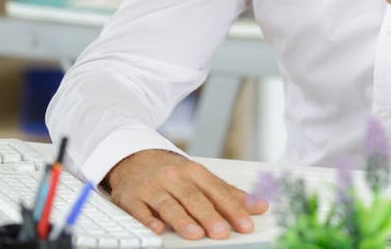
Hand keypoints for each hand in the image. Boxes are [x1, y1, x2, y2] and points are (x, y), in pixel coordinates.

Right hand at [104, 149, 268, 239]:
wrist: (133, 156)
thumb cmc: (172, 171)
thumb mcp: (200, 176)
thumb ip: (228, 193)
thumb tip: (259, 206)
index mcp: (194, 172)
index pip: (217, 191)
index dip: (233, 208)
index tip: (245, 223)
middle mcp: (174, 178)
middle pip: (194, 198)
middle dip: (209, 215)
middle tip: (222, 231)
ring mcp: (152, 187)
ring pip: (169, 204)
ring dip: (182, 220)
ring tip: (196, 234)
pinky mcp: (131, 197)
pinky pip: (139, 210)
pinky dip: (148, 220)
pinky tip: (157, 229)